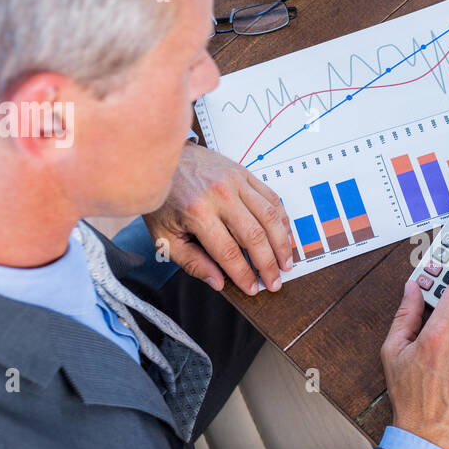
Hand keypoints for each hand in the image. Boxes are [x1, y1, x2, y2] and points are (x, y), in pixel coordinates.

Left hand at [142, 142, 293, 294]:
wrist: (162, 159)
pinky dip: (282, 219)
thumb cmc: (163, 199)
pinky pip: (271, 197)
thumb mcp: (164, 236)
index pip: (228, 252)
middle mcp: (220, 194)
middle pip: (254, 236)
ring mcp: (235, 181)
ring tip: (286, 263)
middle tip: (275, 282)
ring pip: (269, 216)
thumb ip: (191, 262)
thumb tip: (218, 282)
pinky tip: (284, 236)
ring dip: (281, 243)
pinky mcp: (244, 173)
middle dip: (268, 264)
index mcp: (197, 212)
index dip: (243, 275)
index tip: (252, 288)